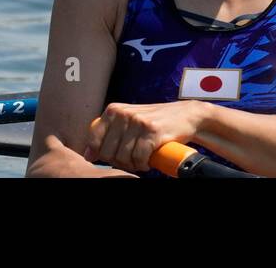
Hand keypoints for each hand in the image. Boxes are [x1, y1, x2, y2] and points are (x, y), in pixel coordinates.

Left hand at [83, 100, 206, 173]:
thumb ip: (109, 133)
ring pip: (123, 157)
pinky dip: (144, 164)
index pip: (94, 140)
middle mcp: (124, 113)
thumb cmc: (156, 121)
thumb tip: (88, 155)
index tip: (115, 156)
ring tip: (141, 159)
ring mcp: (138, 121)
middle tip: (131, 159)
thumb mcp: (129, 121)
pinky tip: (149, 161)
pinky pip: (139, 157)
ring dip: (133, 165)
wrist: (187, 115)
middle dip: (119, 161)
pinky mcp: (152, 131)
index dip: (102, 154)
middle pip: (108, 152)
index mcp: (114, 110)